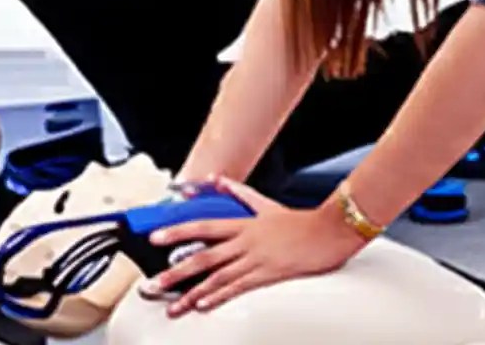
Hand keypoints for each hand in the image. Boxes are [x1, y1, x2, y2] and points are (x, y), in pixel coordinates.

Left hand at [140, 176, 367, 316]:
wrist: (330, 231)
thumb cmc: (299, 220)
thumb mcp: (264, 203)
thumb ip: (238, 192)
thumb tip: (217, 179)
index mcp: (241, 223)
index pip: (202, 226)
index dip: (176, 231)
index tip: (155, 238)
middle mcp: (244, 241)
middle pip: (203, 257)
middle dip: (175, 272)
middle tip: (153, 284)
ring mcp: (256, 259)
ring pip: (217, 277)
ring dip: (192, 292)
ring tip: (174, 305)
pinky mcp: (269, 274)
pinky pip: (239, 287)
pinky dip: (220, 296)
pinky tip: (204, 304)